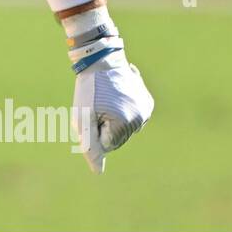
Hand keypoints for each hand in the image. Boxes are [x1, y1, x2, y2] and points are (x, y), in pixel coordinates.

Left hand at [71, 49, 153, 173]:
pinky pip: (132, 117)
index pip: (107, 145)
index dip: (94, 130)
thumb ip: (91, 146)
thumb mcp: (83, 118)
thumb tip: (98, 172)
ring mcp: (147, 110)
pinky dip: (123, 112)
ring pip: (125, 129)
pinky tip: (117, 95)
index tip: (93, 111)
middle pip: (118, 138)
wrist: (101, 59)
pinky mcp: (148, 103)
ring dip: (113, 120)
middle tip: (98, 105)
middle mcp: (141, 119)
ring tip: (107, 99)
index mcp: (125, 123)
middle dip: (104, 127)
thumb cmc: (89, 89)